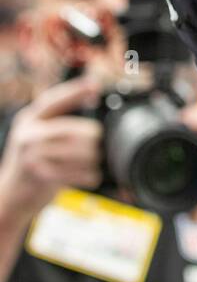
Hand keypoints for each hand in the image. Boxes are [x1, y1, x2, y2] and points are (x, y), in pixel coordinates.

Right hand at [0, 74, 103, 222]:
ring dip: (92, 157)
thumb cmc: (32, 165)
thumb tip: (92, 106)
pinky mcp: (37, 175)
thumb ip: (56, 124)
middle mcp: (27, 135)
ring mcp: (30, 155)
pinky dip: (86, 175)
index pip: (52, 100)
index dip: (74, 91)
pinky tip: (94, 176)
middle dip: (91, 136)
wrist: (10, 196)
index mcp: (28, 120)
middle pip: (68, 129)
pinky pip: (70, 172)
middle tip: (102, 141)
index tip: (94, 85)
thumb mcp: (36, 138)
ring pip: (72, 151)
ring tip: (99, 160)